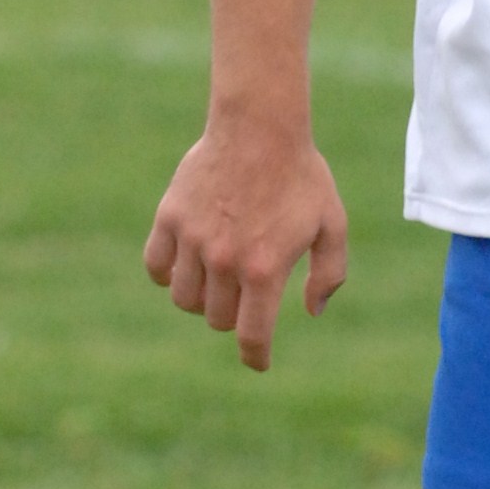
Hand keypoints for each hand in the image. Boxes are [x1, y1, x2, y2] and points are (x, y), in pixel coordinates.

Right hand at [143, 114, 347, 371]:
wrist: (260, 127)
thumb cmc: (302, 176)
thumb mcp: (333, 225)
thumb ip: (329, 274)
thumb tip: (312, 312)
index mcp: (265, 269)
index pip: (252, 335)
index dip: (256, 357)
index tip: (259, 361)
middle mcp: (225, 260)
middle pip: (217, 319)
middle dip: (234, 316)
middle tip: (246, 296)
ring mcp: (193, 240)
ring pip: (184, 299)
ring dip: (201, 299)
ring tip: (218, 279)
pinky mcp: (170, 218)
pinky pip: (157, 267)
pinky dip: (168, 274)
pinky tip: (186, 265)